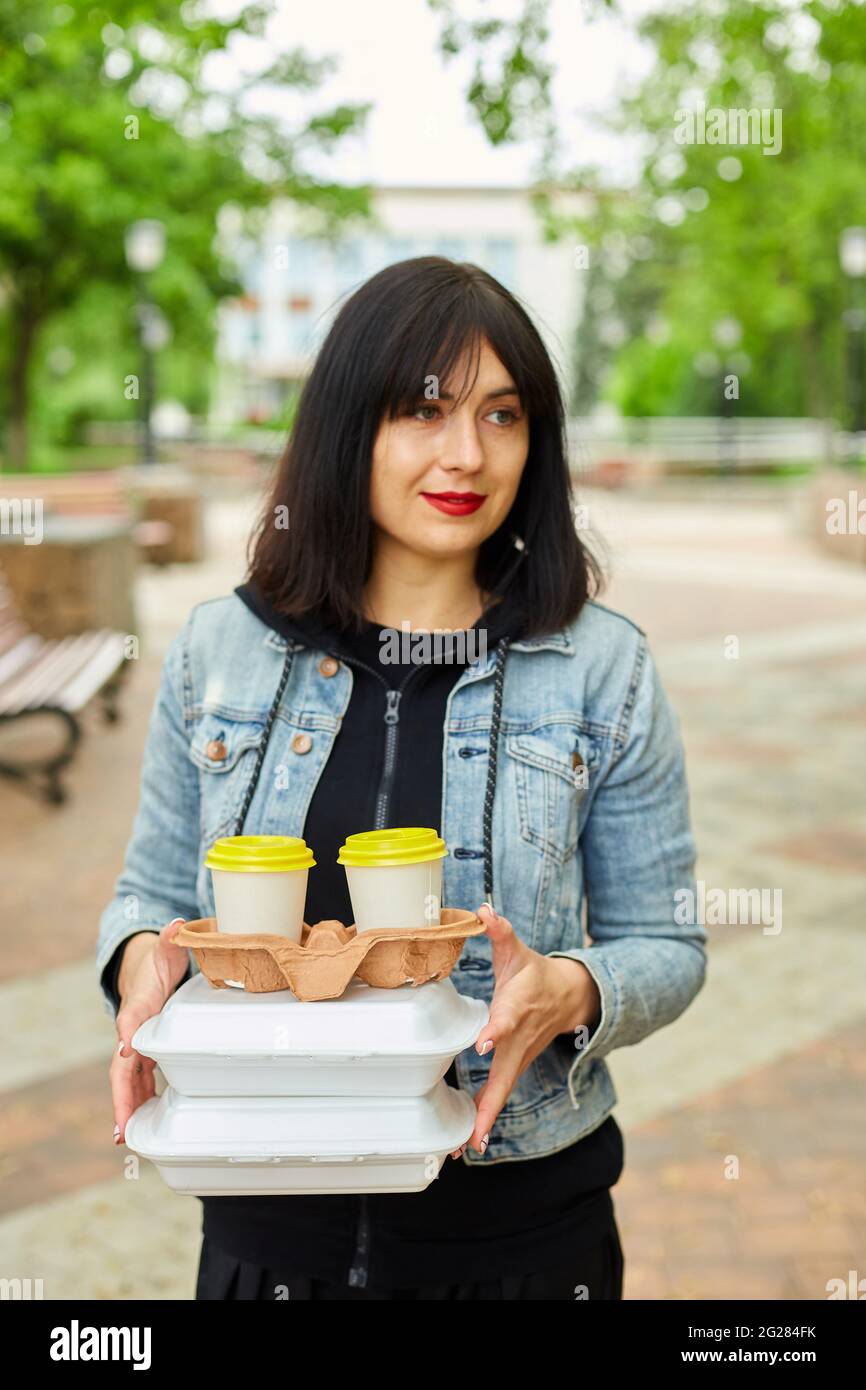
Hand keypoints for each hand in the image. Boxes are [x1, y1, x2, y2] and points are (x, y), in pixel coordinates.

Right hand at [110, 920, 189, 1144]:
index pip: (130, 1019)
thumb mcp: (166, 951)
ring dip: (126, 1108)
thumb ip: (172, 939)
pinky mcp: (144, 1057)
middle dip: (121, 1096)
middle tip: (121, 1126)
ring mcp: (135, 1048)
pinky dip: (137, 1105)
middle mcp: (132, 1032)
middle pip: (122, 1067)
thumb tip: (177, 924)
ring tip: (126, 1139)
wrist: (145, 973)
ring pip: (128, 1082)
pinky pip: (138, 1084)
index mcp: (139, 1006)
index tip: (127, 1051)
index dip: (128, 1034)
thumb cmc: (158, 964)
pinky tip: (140, 1130)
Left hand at [451, 903, 600, 1157]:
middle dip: (490, 1103)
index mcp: (518, 1007)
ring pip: (502, 1092)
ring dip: (484, 1120)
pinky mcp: (515, 1068)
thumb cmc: (534, 973)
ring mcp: (519, 1058)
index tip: (483, 1044)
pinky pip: (499, 1096)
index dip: (496, 1030)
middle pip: (505, 1075)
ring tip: (464, 1148)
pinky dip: (485, 1120)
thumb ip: (500, 931)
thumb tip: (483, 909)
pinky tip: (468, 1143)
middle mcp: (519, 1039)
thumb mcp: (517, 950)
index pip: (507, 1019)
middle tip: (473, 1132)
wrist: (568, 997)